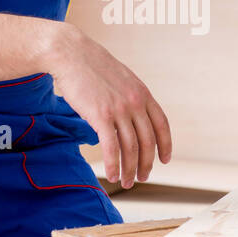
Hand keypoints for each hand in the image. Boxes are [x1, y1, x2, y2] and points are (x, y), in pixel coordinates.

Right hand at [48, 25, 171, 189]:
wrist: (71, 54)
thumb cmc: (92, 66)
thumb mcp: (121, 78)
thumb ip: (130, 96)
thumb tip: (132, 115)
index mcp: (143, 93)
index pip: (162, 124)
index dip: (165, 145)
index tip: (164, 160)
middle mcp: (135, 102)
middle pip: (147, 141)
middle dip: (146, 164)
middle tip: (142, 178)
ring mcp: (119, 109)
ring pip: (131, 148)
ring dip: (130, 170)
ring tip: (126, 182)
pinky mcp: (100, 116)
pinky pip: (111, 148)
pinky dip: (113, 165)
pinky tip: (111, 175)